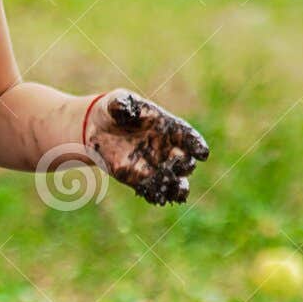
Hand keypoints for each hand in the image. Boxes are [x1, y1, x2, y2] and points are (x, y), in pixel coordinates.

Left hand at [83, 89, 209, 204]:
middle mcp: (166, 149)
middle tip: (179, 167)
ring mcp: (155, 166)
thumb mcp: (118, 102)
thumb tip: (123, 108)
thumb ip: (122, 105)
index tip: (203, 153)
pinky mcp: (138, 179)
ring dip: (177, 188)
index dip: (197, 144)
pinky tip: (158, 199)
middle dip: (185, 166)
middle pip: (184, 161)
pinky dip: (156, 195)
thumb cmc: (116, 110)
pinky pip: (152, 190)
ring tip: (178, 194)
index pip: (188, 136)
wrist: (99, 128)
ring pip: (173, 181)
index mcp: (168, 128)